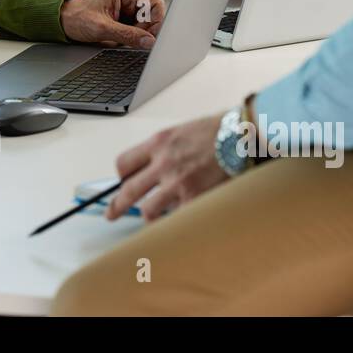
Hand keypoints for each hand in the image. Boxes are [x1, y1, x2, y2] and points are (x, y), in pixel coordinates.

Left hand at [60, 0, 165, 48]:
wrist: (64, 21)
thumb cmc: (78, 18)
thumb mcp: (102, 28)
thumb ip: (128, 35)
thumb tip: (149, 42)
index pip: (155, 3)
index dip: (156, 21)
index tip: (150, 36)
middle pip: (154, 14)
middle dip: (148, 29)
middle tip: (136, 40)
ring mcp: (128, 7)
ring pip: (148, 23)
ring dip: (140, 33)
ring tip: (123, 38)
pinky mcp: (125, 18)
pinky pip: (139, 28)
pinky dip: (134, 36)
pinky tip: (121, 38)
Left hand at [105, 113, 228, 220]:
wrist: (241, 135)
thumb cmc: (216, 131)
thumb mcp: (180, 132)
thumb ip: (164, 150)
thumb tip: (152, 168)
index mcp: (158, 143)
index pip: (124, 163)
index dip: (121, 176)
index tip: (122, 182)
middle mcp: (163, 163)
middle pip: (129, 190)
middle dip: (116, 206)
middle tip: (111, 214)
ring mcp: (177, 182)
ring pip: (148, 209)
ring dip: (150, 215)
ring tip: (154, 218)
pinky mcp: (194, 197)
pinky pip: (174, 218)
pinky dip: (174, 221)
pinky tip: (177, 219)